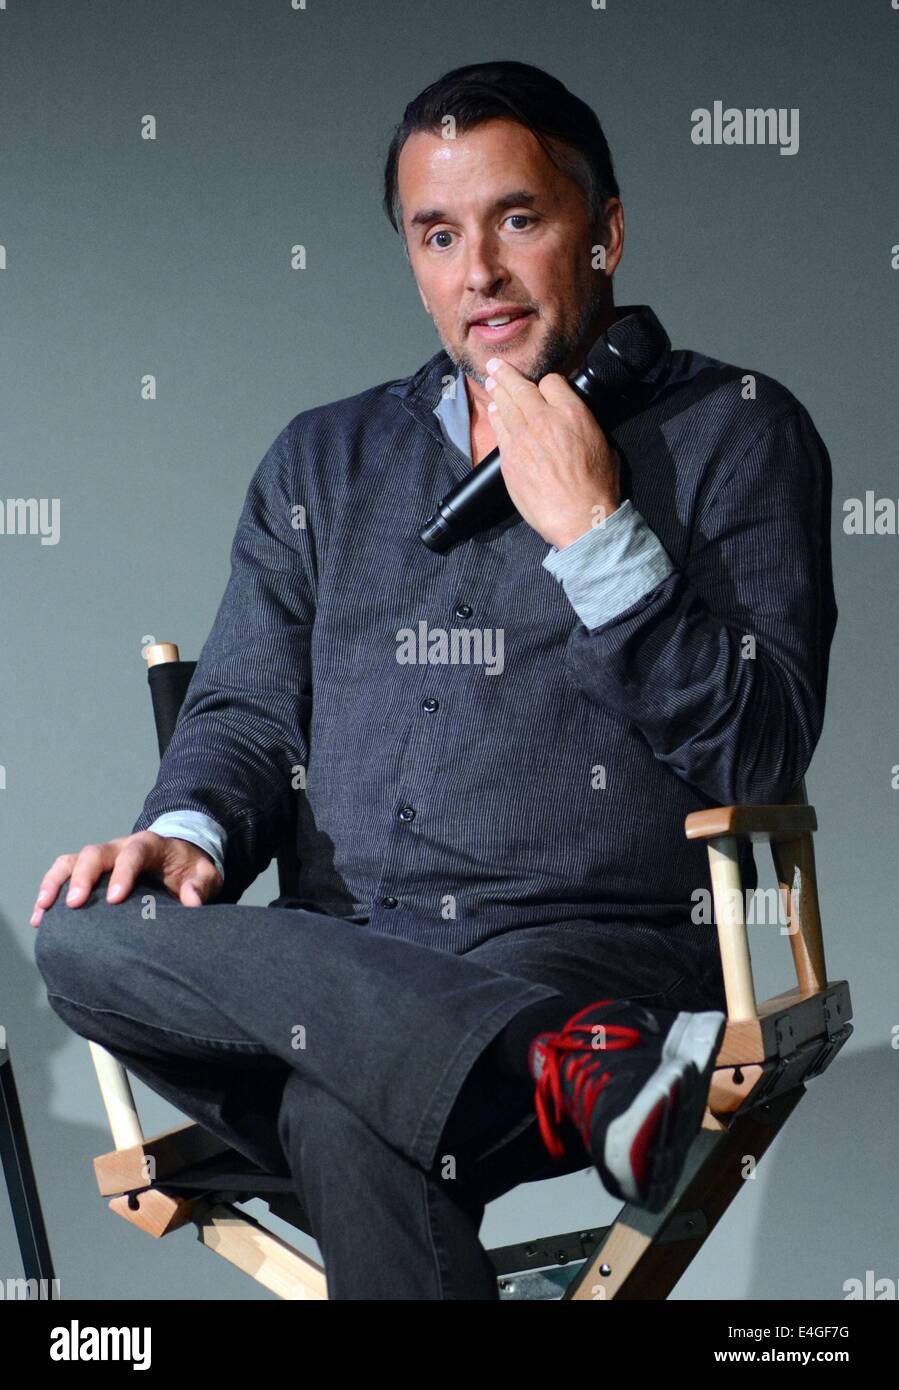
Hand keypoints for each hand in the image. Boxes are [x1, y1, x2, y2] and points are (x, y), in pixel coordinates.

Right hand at [30, 831, 222, 925]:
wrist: (179, 859)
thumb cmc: (190, 870)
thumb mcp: (205, 875)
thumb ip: (201, 886)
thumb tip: (190, 900)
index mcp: (151, 845)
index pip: (134, 853)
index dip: (123, 873)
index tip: (116, 898)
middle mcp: (122, 846)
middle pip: (95, 853)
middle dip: (83, 877)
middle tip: (74, 903)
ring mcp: (103, 857)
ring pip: (72, 859)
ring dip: (56, 881)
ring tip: (44, 908)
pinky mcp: (91, 870)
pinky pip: (64, 873)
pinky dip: (49, 891)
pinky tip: (39, 916)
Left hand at [483, 355, 621, 548]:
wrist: (579, 518)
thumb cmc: (596, 487)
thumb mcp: (602, 444)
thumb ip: (582, 424)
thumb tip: (572, 419)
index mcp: (572, 413)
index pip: (551, 382)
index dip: (547, 383)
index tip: (543, 387)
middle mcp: (544, 420)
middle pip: (520, 387)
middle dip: (506, 373)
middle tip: (495, 365)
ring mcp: (523, 439)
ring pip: (505, 405)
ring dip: (497, 391)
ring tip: (491, 382)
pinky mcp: (509, 458)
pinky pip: (499, 429)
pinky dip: (496, 417)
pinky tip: (495, 412)